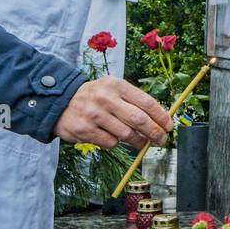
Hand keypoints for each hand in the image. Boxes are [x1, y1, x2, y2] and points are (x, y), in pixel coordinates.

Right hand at [54, 78, 172, 148]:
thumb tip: (161, 118)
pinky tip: (112, 136)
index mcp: (117, 85)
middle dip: (155, 132)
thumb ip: (135, 101)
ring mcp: (94, 114)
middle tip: (161, 140)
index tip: (169, 126)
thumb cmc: (95, 97)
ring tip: (140, 142)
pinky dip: (116, 143)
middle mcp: (105, 98)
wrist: (61, 102)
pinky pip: (111, 142)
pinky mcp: (85, 130)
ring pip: (126, 134)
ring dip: (138, 141)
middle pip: (139, 120)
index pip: (146, 102)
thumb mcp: (114, 89)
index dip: (161, 116)